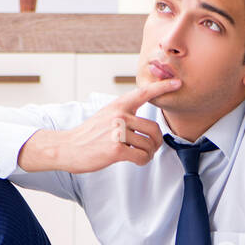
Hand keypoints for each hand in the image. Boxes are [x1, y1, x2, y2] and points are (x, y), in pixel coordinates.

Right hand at [17, 77, 181, 173]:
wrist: (68, 147)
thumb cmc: (89, 134)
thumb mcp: (106, 115)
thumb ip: (124, 113)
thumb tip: (144, 120)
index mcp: (118, 105)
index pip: (144, 93)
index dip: (162, 87)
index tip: (177, 83)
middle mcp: (119, 116)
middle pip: (154, 129)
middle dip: (157, 142)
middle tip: (151, 147)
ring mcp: (118, 132)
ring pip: (149, 145)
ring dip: (149, 154)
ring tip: (141, 155)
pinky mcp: (116, 149)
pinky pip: (142, 156)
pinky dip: (143, 161)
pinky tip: (137, 160)